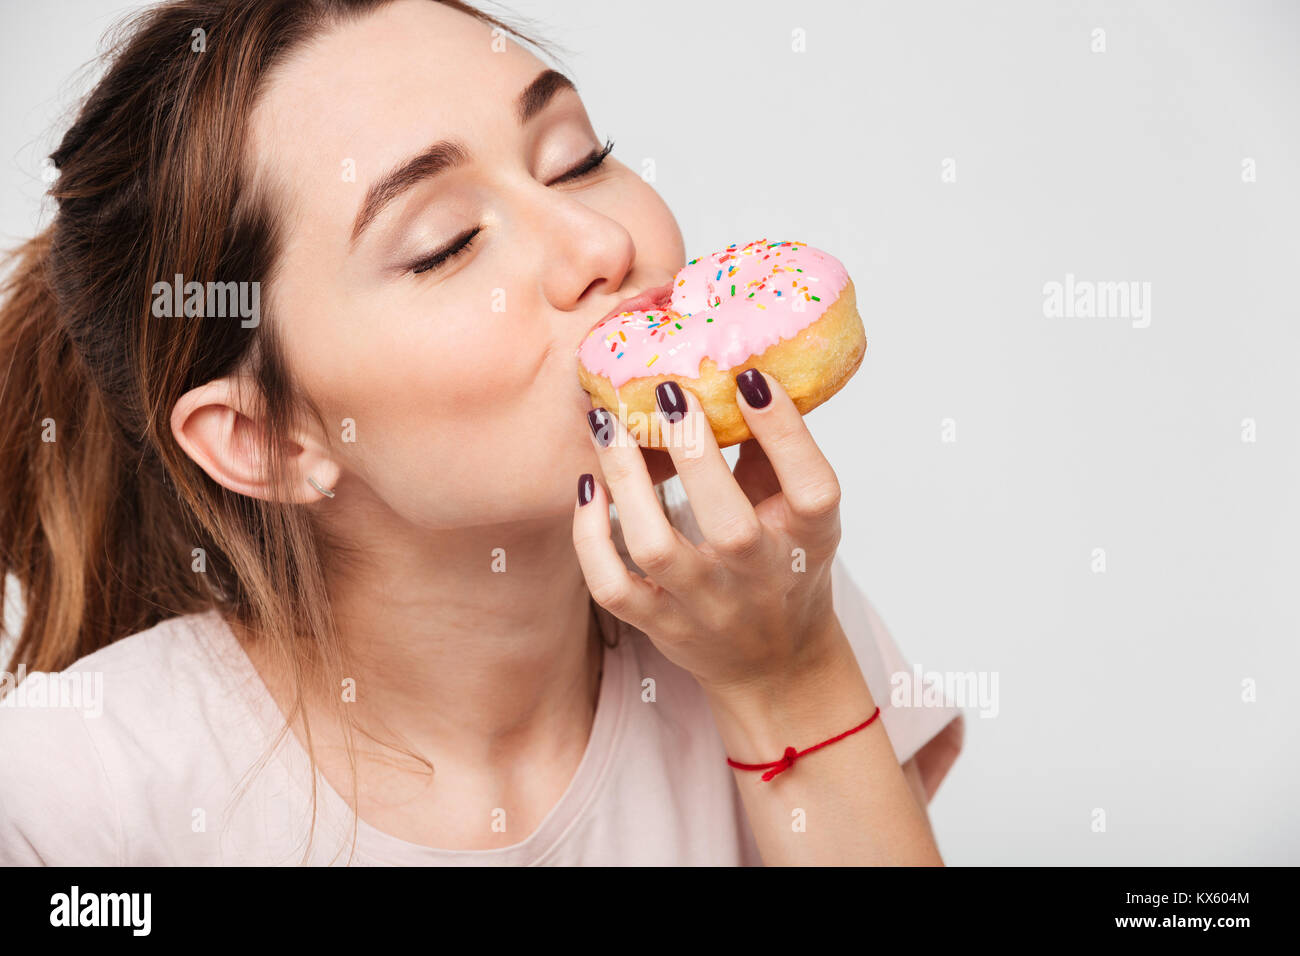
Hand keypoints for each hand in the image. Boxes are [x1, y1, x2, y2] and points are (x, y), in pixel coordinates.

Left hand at [573, 369, 846, 693]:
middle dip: (694, 452)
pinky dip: (589, 536)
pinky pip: (612, 586)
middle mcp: (760, 576)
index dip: (785, 432)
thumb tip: (738, 372)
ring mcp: (706, 605)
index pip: (812, 488)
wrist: (774, 663)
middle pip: (728, 524)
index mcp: (809, 540)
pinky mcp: (660, 625)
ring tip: (608, 425)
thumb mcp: (800, 514)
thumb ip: (775, 452)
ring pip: (655, 549)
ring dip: (626, 481)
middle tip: (665, 392)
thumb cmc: (784, 567)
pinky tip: (587, 486)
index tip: (751, 377)